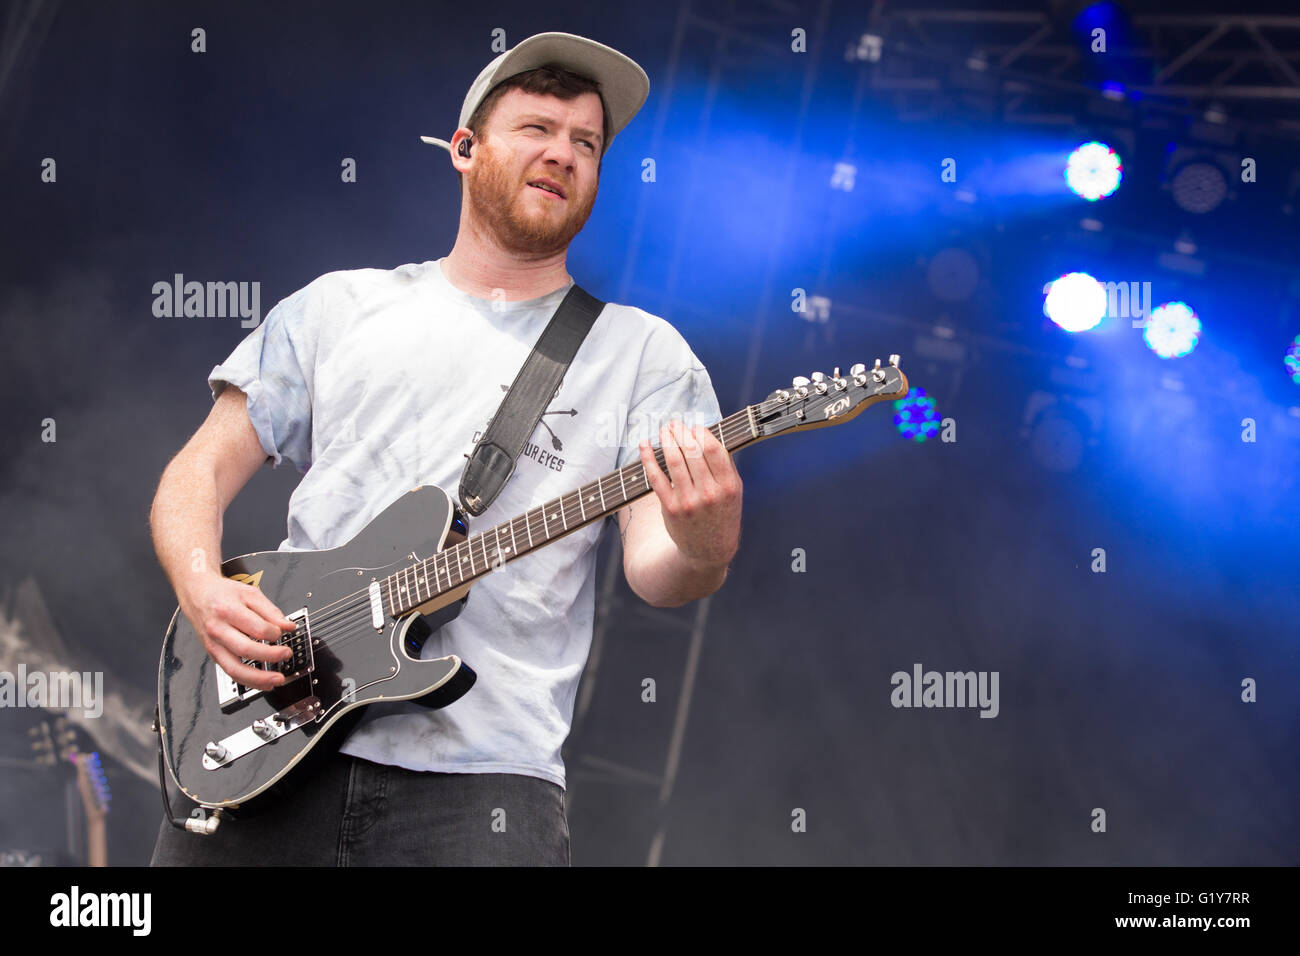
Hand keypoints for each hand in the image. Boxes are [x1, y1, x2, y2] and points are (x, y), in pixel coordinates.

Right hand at [179, 572, 296, 691]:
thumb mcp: (249, 593)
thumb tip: (288, 626)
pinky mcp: (214, 655)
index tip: (283, 632)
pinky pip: (230, 673)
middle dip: (270, 656)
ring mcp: (214, 645)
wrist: (197, 594)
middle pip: (245, 650)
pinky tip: (263, 683)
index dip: (274, 633)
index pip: (256, 628)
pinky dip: (248, 681)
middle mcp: (218, 630)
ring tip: (277, 680)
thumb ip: (271, 611)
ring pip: (235, 669)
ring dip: (258, 679)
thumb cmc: (222, 593)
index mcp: (228, 611)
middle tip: (286, 654)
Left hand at [639, 421, 742, 568]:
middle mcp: (710, 493)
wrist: (709, 551)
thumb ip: (725, 466)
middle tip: (674, 424)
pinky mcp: (670, 508)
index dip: (701, 432)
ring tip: (663, 430)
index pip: (713, 449)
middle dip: (680, 432)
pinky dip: (648, 458)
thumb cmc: (722, 514)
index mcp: (729, 486)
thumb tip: (706, 434)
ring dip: (666, 440)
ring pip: (673, 461)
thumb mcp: (734, 492)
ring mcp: (689, 501)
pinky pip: (656, 478)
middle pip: (692, 451)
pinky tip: (644, 446)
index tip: (694, 426)